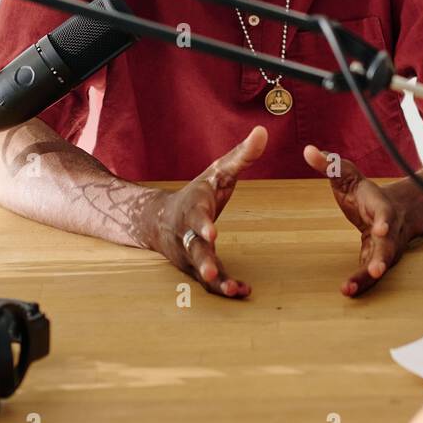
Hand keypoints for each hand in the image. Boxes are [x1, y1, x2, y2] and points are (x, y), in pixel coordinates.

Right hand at [139, 125, 266, 297]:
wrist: (159, 219)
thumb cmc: (198, 193)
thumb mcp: (217, 171)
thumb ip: (242, 155)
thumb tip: (263, 131)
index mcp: (193, 207)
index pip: (197, 216)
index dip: (203, 224)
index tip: (212, 233)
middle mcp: (188, 232)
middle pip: (193, 248)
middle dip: (202, 260)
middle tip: (210, 273)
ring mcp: (190, 252)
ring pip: (199, 268)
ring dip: (214, 279)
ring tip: (231, 290)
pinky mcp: (196, 267)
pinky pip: (209, 281)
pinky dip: (224, 286)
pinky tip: (242, 291)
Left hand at [303, 143, 409, 296]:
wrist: (399, 210)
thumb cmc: (367, 192)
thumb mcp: (348, 174)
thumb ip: (330, 164)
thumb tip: (308, 150)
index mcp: (382, 207)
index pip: (385, 213)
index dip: (384, 220)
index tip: (381, 228)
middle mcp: (390, 231)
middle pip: (388, 246)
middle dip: (382, 258)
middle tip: (376, 270)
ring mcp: (387, 248)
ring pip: (382, 265)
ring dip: (368, 278)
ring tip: (351, 288)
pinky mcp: (379, 261)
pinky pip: (372, 275)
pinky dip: (361, 284)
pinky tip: (347, 291)